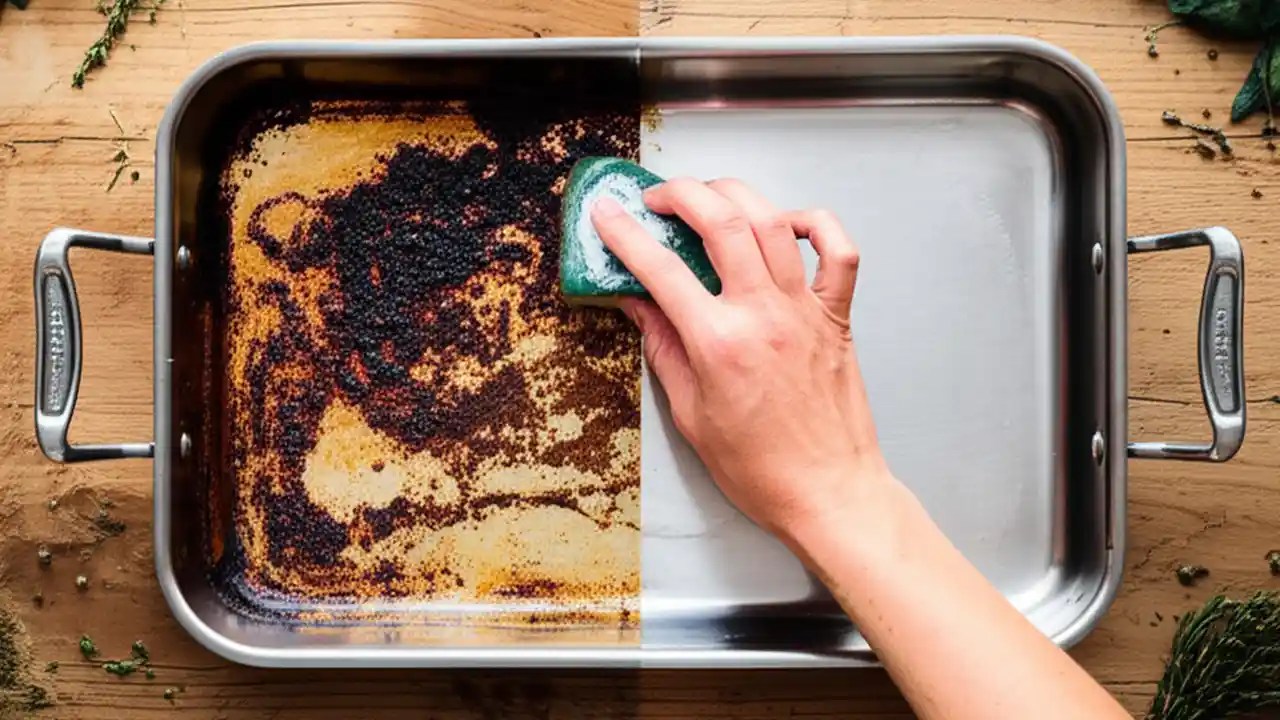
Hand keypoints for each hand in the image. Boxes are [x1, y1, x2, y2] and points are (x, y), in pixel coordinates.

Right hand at [590, 177, 888, 540]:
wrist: (828, 494)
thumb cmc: (761, 469)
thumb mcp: (690, 413)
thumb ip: (663, 348)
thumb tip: (637, 303)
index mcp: (719, 343)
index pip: (661, 269)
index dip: (625, 234)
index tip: (607, 214)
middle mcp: (764, 315)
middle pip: (721, 221)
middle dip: (681, 194)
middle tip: (657, 199)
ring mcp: (805, 310)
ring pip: (773, 220)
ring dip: (735, 195)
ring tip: (708, 198)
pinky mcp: (837, 316)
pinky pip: (837, 250)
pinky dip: (813, 223)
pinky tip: (786, 223)